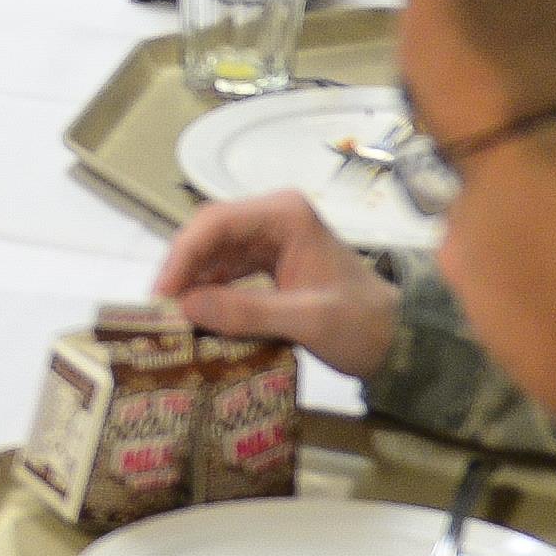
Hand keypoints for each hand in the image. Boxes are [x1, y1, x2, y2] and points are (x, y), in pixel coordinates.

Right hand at [154, 188, 404, 376]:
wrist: (397, 340)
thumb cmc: (360, 324)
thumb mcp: (306, 321)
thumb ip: (247, 312)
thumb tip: (185, 306)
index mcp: (285, 215)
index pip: (217, 222)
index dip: (183, 255)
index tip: (162, 294)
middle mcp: (274, 218)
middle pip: (209, 234)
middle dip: (182, 269)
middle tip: (158, 311)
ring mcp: (271, 239)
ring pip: (214, 252)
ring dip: (192, 282)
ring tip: (170, 317)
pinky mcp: (270, 263)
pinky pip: (227, 270)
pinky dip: (209, 292)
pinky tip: (196, 316)